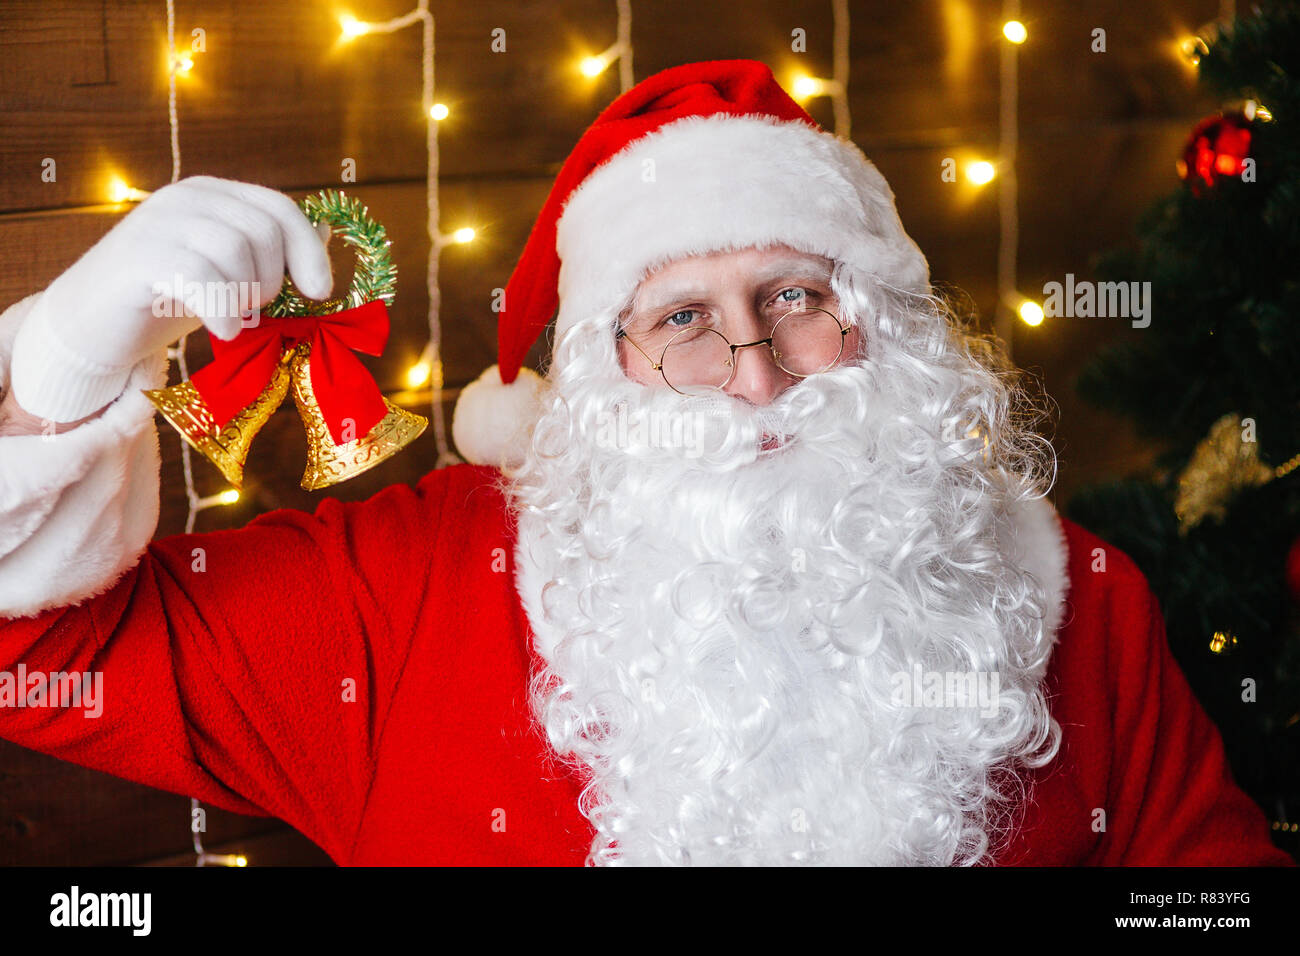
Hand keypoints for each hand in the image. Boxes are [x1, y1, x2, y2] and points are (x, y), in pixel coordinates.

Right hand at [10, 175, 332, 420]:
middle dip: (270, 279)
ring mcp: (159, 222)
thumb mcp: (227, 273)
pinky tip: (221, 330)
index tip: (319, 292)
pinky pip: (202, 276)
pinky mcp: (139, 256)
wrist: (90, 326)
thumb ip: (269, 253)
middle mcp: (185, 198)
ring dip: (244, 295)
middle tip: (250, 309)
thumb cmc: (165, 300)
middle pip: (263, 230)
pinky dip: (222, 310)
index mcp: (211, 195)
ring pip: (236, 249)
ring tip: (227, 315)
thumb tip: (326, 234)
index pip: (278, 208)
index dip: (308, 250)